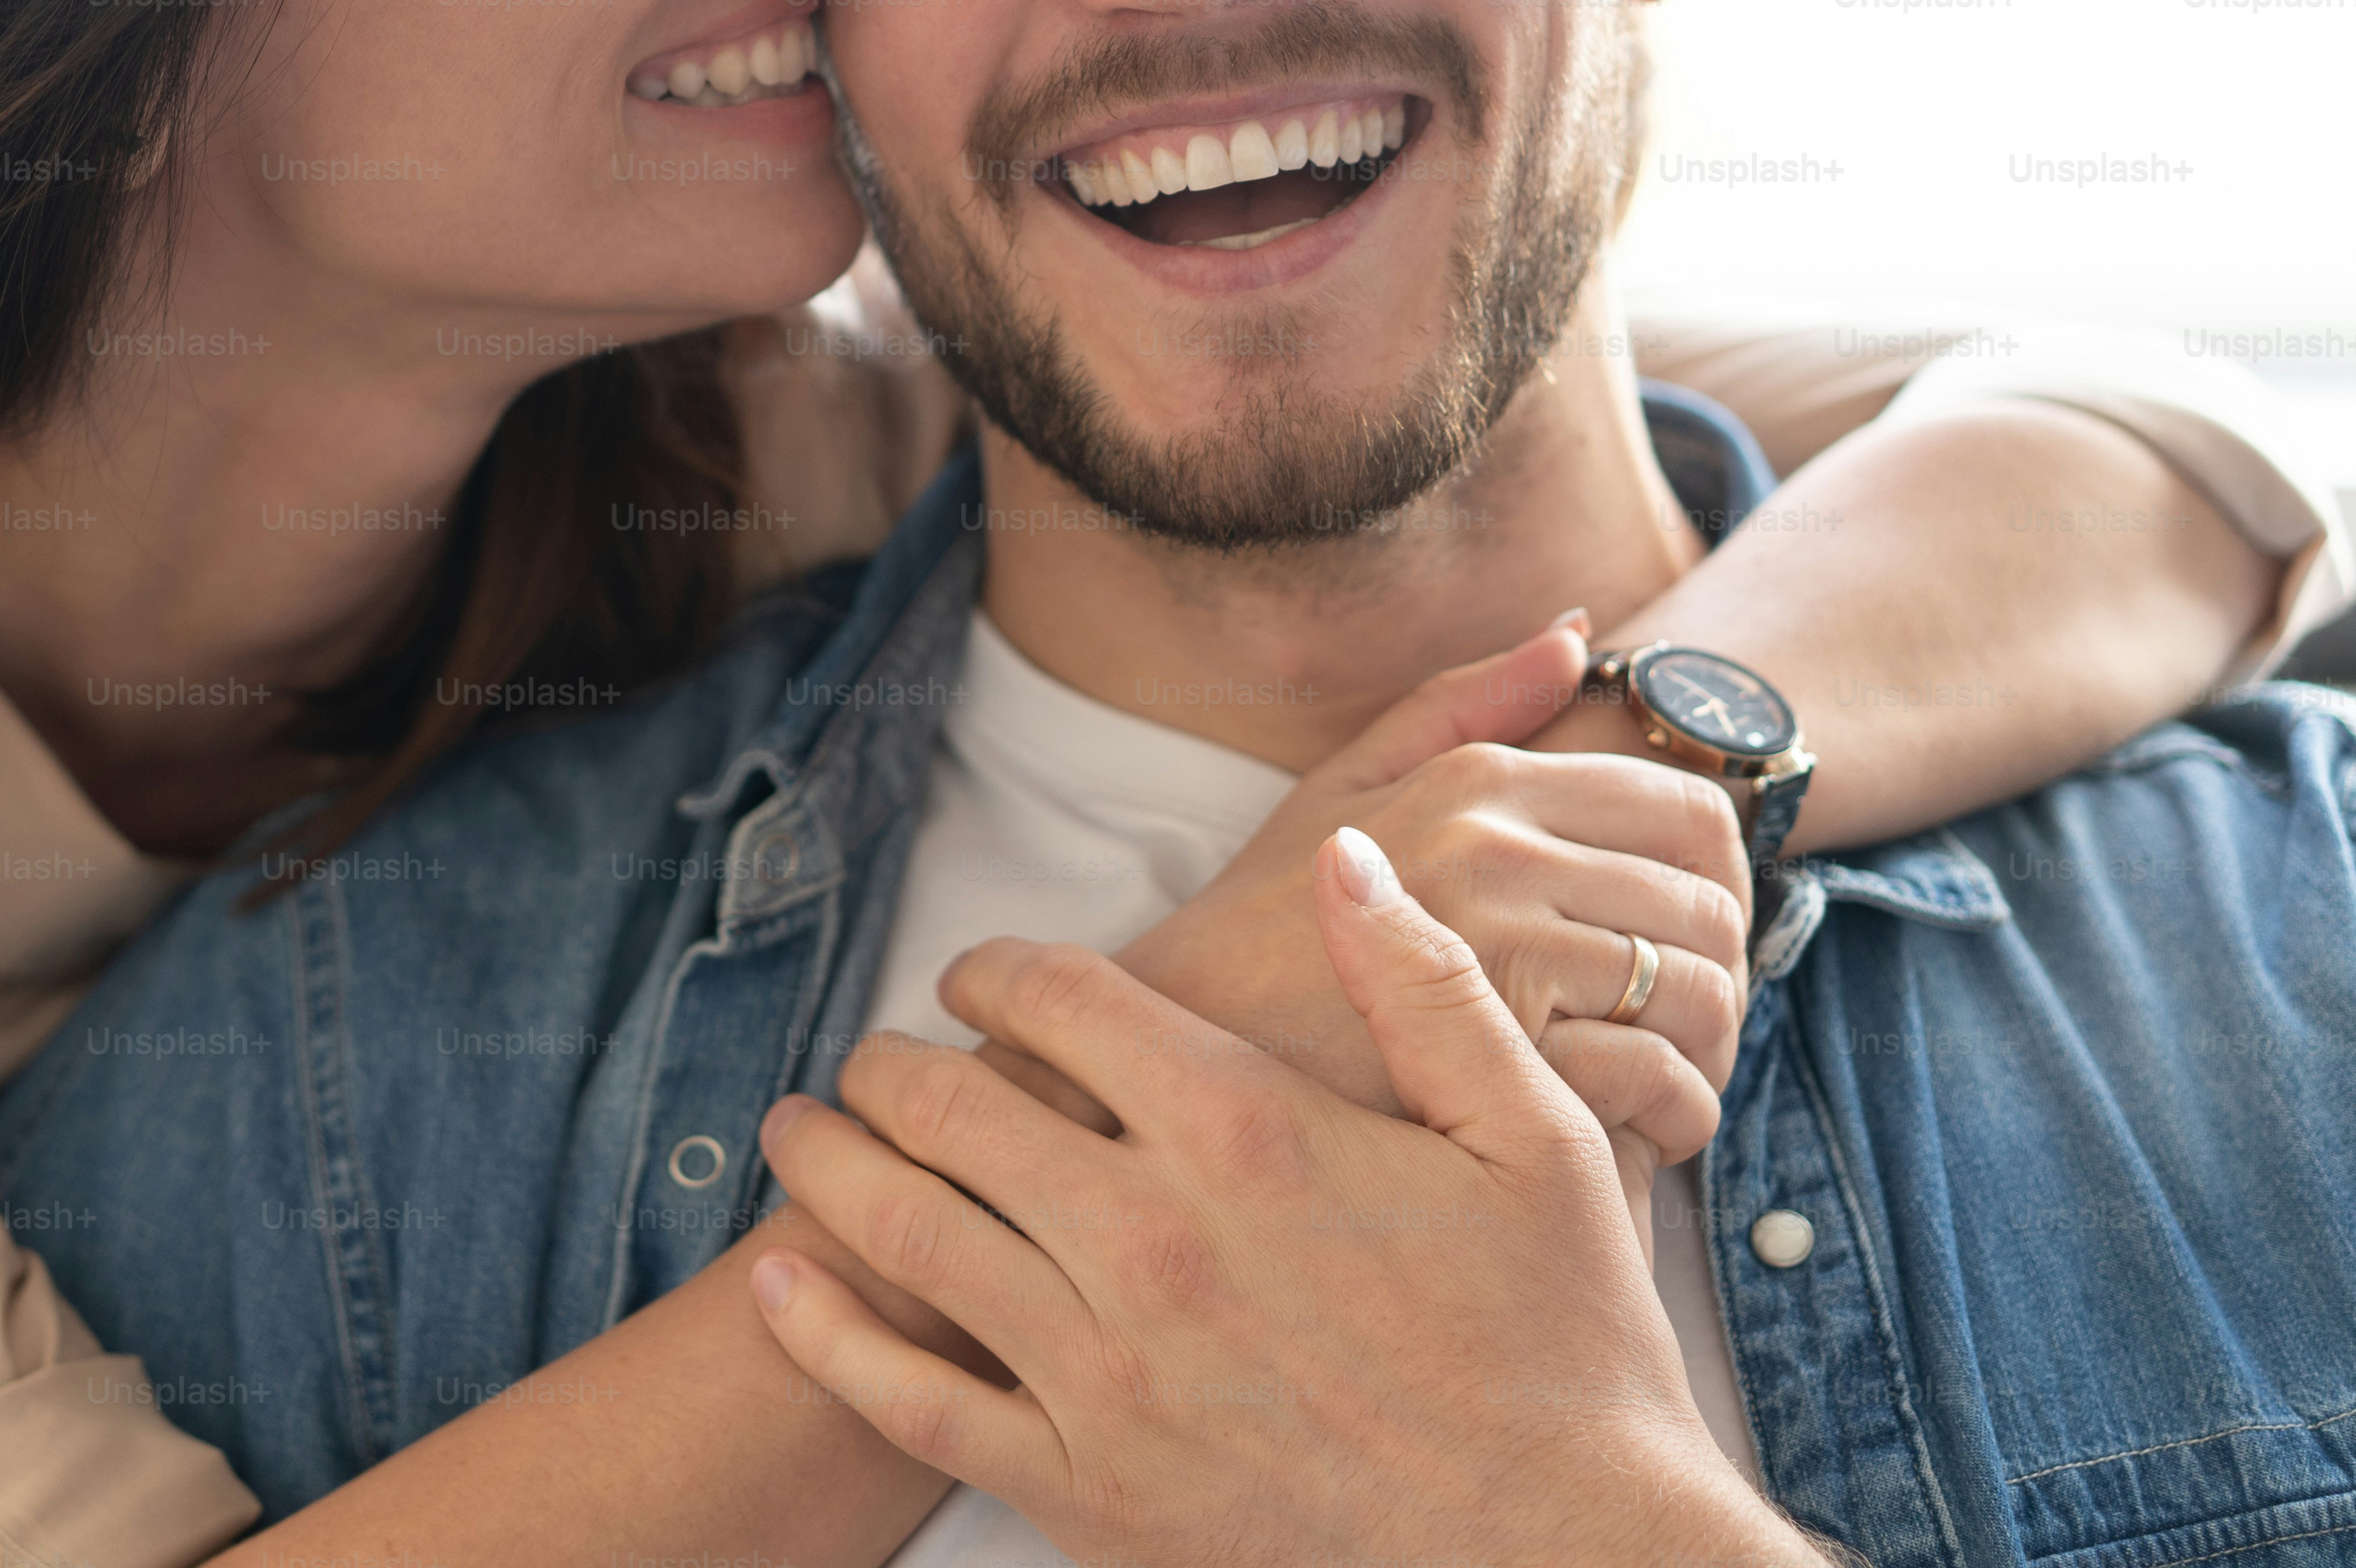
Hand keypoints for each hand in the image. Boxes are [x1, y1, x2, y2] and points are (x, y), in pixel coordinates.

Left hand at [751, 831, 1821, 1567]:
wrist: (1571, 1557)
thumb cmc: (1564, 1344)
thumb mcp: (1532, 1136)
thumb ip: (1426, 982)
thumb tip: (1346, 857)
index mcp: (1249, 1132)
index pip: (1060, 1000)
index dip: (996, 972)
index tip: (975, 977)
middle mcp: (1156, 1240)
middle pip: (956, 1108)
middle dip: (892, 1064)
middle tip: (872, 1054)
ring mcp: (1110, 1372)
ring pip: (912, 1234)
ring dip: (830, 1167)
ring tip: (795, 1131)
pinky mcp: (1091, 1490)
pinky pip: (917, 1403)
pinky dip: (830, 1336)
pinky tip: (783, 1284)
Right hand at [979, 620, 1753, 1214]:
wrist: (1159, 1064)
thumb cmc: (1251, 937)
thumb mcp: (1340, 794)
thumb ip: (1463, 705)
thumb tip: (1575, 631)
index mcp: (1478, 784)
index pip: (1694, 814)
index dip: (1722, 889)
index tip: (1685, 951)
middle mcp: (1499, 848)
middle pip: (1713, 909)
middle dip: (1723, 985)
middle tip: (1678, 1042)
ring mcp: (1497, 949)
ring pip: (1700, 997)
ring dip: (1706, 1060)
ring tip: (1659, 1097)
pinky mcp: (1496, 1057)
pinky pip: (1658, 1082)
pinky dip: (1672, 1120)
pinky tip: (1631, 1142)